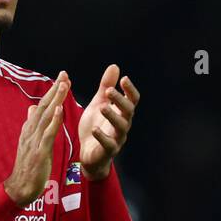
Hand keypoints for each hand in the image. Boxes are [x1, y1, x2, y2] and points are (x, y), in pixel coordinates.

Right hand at [4, 72, 69, 206]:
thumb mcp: (30, 143)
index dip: (52, 92)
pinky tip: (60, 110)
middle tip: (64, 74)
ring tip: (64, 85)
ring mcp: (34, 141)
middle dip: (54, 90)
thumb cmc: (27, 167)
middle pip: (44, 106)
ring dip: (55, 100)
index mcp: (30, 129)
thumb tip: (33, 108)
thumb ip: (32, 125)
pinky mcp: (39, 152)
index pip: (42, 106)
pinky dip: (53, 121)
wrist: (20, 189)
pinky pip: (47, 134)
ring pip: (46, 117)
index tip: (61, 78)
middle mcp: (30, 132)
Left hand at [78, 65, 139, 179]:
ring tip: (102, 107)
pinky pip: (108, 144)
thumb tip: (115, 66)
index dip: (130, 90)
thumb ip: (106, 87)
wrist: (88, 155)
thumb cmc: (95, 128)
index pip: (132, 100)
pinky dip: (102, 137)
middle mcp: (123, 125)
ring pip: (120, 127)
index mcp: (121, 113)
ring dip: (112, 116)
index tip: (124, 79)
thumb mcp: (98, 104)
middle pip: (128, 111)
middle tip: (109, 91)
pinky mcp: (108, 151)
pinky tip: (94, 129)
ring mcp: (117, 139)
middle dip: (120, 100)